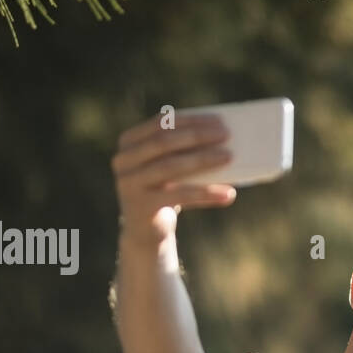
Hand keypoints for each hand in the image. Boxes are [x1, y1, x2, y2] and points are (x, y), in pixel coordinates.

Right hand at [112, 113, 236, 247]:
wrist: (147, 232)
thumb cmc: (166, 191)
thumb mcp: (171, 168)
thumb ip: (184, 151)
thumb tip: (223, 138)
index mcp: (128, 142)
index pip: (161, 124)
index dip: (190, 120)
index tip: (218, 120)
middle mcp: (123, 160)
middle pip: (164, 142)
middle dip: (197, 136)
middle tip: (226, 134)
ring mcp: (129, 184)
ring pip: (170, 167)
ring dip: (203, 159)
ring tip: (229, 157)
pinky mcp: (140, 206)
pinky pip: (179, 195)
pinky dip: (207, 193)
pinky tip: (229, 194)